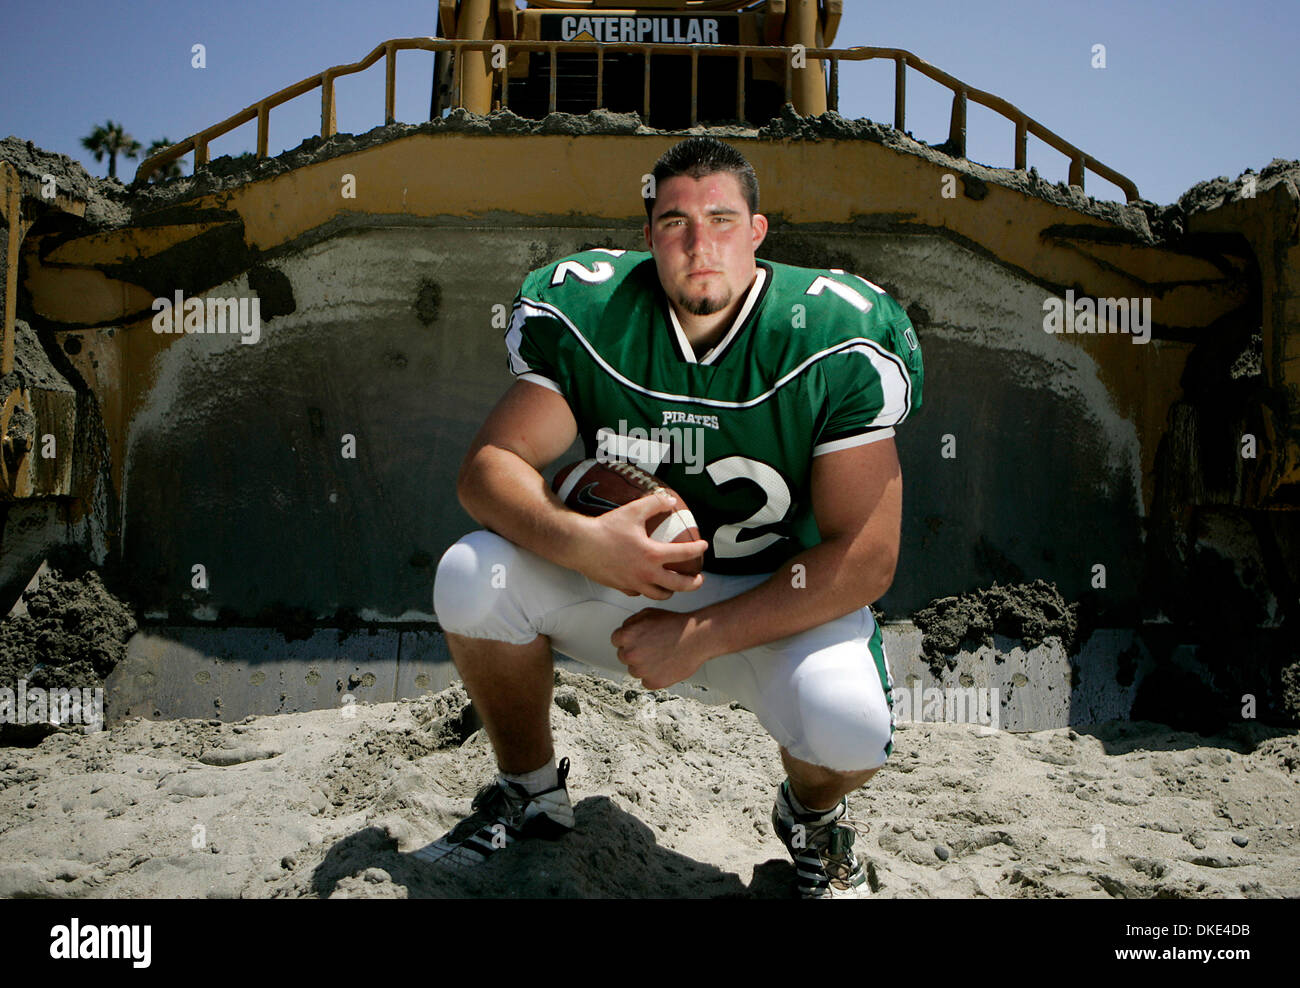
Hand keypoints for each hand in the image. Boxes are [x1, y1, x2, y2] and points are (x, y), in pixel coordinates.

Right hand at [571, 492, 707, 599]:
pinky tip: (647, 583)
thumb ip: (654, 504)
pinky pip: (639, 593)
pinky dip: (647, 590)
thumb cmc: (605, 528)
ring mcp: (633, 583)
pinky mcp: (621, 587)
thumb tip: (670, 500)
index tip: (704, 546)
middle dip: (693, 583)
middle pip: (678, 585)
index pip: (684, 555)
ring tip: (675, 585)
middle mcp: (646, 574)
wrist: (580, 545)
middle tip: (699, 579)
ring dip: (671, 590)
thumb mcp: (632, 511)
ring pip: (659, 594)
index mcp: (652, 555)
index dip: (697, 549)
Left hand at [611, 608, 710, 688]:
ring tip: (660, 655)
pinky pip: (647, 682)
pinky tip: (664, 665)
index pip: (616, 640)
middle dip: (635, 652)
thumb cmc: (676, 625)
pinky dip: (654, 676)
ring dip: (644, 665)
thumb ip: (631, 623)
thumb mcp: (648, 613)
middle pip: (624, 656)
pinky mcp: (653, 682)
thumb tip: (625, 631)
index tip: (637, 640)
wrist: (696, 638)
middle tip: (651, 648)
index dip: (628, 640)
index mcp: (626, 636)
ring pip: (634, 670)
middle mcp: (631, 654)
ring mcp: (641, 670)